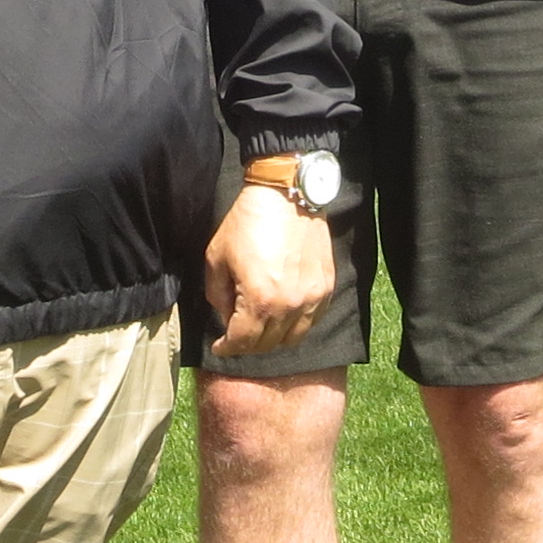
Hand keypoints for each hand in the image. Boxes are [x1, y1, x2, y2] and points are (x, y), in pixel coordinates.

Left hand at [202, 186, 334, 358]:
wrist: (286, 194)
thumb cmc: (247, 222)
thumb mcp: (216, 257)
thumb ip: (217, 294)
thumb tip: (226, 316)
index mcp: (259, 299)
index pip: (243, 342)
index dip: (227, 348)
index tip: (219, 346)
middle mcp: (289, 304)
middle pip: (268, 344)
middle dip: (248, 345)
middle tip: (236, 337)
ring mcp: (312, 297)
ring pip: (293, 337)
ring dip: (273, 339)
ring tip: (260, 329)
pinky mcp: (326, 286)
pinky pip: (312, 320)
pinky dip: (296, 325)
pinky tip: (283, 316)